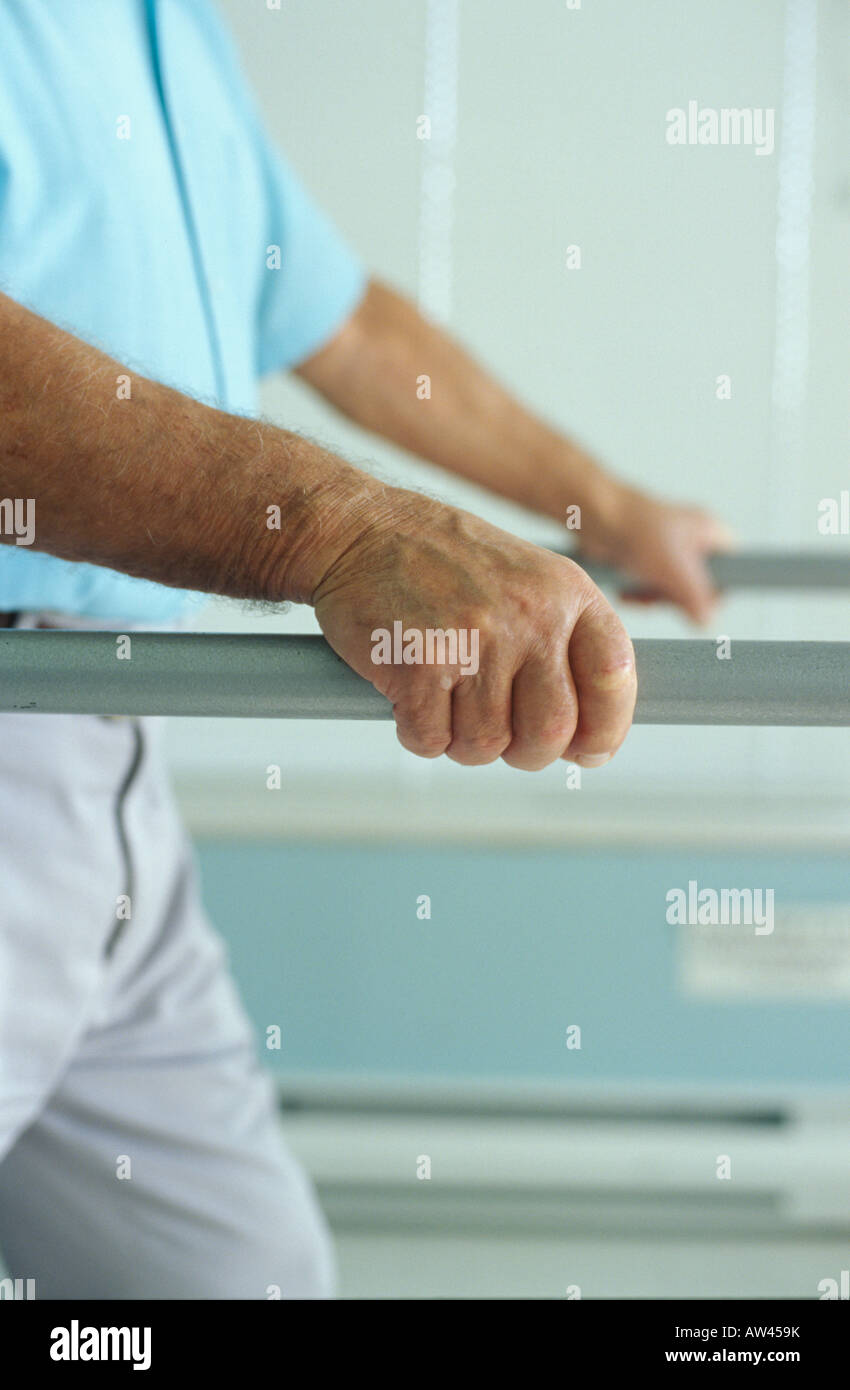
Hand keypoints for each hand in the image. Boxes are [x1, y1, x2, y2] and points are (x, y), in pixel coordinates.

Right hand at [311, 488, 636, 769]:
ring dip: (461, 741)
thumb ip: (562, 645)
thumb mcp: (525, 579)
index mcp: (566, 592)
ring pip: (487, 746)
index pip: (613, 677)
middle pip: (550, 732)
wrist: (358, 531)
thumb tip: (587, 741)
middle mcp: (530, 615)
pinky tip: (410, 696)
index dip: (604, 729)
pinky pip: (432, 741)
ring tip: (444, 699)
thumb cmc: (439, 563)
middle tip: (497, 733)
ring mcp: (476, 640)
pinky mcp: (421, 665)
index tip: (587, 751)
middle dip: (523, 752)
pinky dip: (418, 734)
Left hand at [576, 484, 735, 624]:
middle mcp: (693, 539)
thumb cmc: (638, 530)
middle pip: (701, 586)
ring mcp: (668, 549)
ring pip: (673, 590)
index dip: (718, 589)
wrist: (595, 517)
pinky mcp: (646, 558)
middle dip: (677, 597)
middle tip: (663, 595)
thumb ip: (697, 599)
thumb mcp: (675, 571)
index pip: (735, 569)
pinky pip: (651, 587)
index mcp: (711, 532)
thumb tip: (707, 621)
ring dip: (654, 598)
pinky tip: (626, 590)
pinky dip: (639, 592)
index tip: (697, 599)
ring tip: (640, 590)